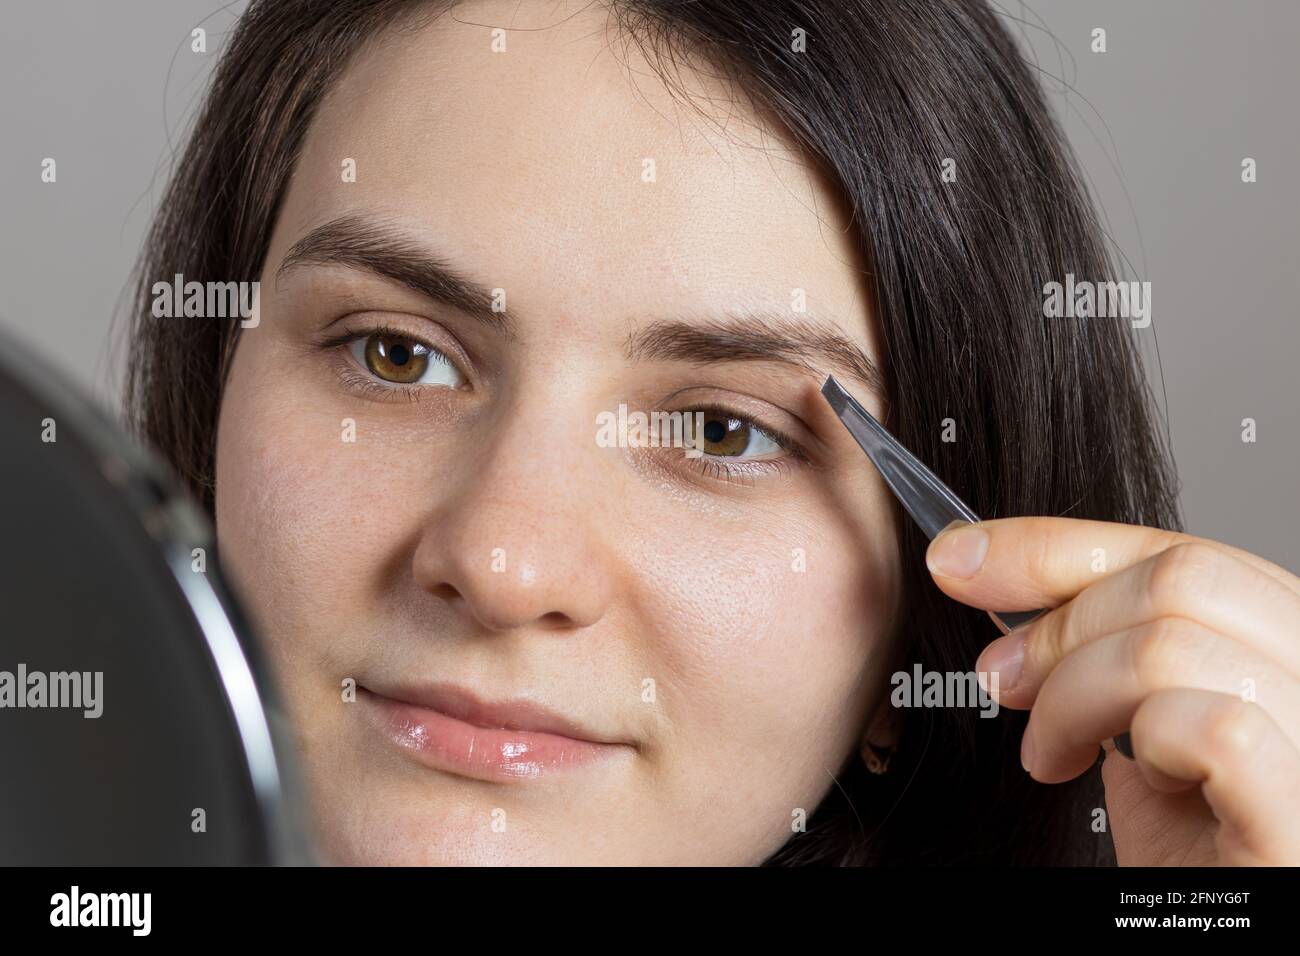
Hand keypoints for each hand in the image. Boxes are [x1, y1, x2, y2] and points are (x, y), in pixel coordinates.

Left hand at [925, 517, 1299, 865]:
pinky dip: (1144, 746)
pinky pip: (1212, 730)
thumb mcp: (1141, 720)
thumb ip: (1105, 642)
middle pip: (1180, 580)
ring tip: (1053, 752)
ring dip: (1073, 697)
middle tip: (1005, 682)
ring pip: (1173, 645)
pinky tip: (1141, 782)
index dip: (1057, 547)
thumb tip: (996, 568)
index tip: (962, 558)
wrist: (1216, 939)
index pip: (1182, 552)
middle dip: (1058, 628)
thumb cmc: (1194, 847)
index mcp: (1290, 641)